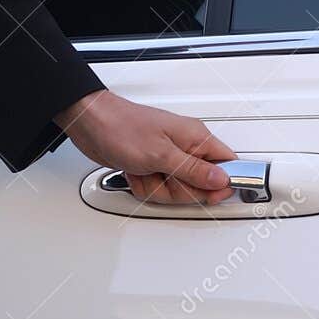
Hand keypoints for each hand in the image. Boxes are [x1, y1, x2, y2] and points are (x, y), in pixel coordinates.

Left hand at [55, 90, 236, 204]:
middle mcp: (185, 148)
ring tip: (145, 171)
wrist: (90, 124)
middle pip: (200, 187)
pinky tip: (136, 173)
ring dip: (157, 188)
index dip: (222, 185)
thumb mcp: (161, 154)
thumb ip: (194, 170)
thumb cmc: (122, 128)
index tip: (211, 195)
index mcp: (196, 137)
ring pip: (176, 191)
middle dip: (178, 189)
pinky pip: (158, 189)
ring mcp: (168, 159)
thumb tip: (222, 180)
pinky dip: (144, 187)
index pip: (228, 165)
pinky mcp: (153, 167)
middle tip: (163, 176)